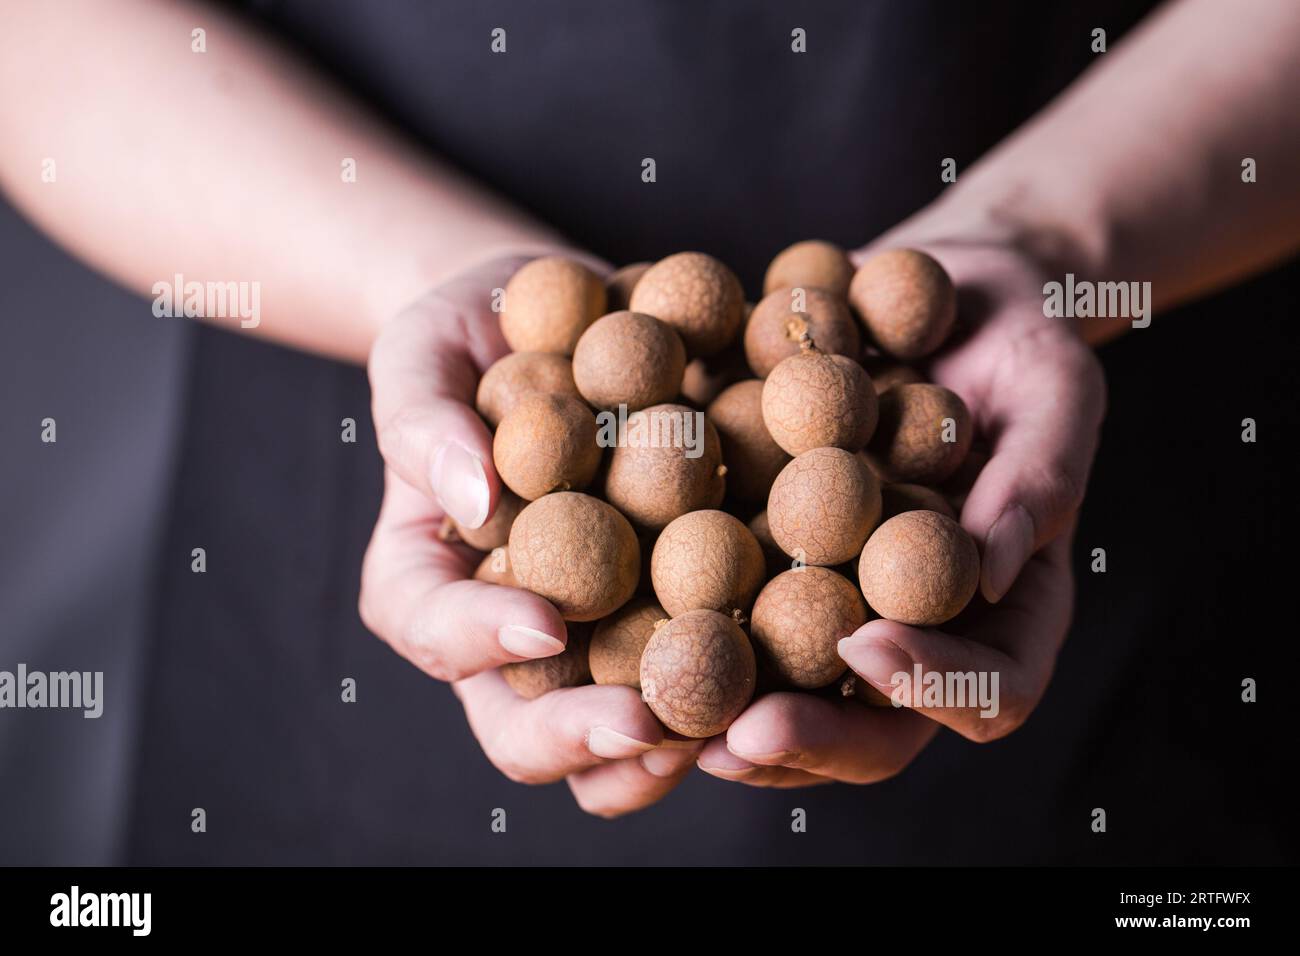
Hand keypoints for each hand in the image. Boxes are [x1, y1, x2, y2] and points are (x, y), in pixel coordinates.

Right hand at [359, 255, 700, 815]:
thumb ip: (426, 422)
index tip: (544, 622)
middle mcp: (510, 637)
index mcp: (429, 586)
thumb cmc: (461, 339)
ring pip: (619, 734)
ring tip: (737, 719)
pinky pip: (704, 663)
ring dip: (673, 741)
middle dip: (586, 739)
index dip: (481, 642)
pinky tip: (801, 659)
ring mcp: (595, 636)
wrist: (551, 323)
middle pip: (525, 730)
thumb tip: (476, 497)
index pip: (435, 634)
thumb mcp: (420, 355)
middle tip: (649, 724)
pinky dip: (748, 677)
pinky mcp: (670, 609)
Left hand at [699, 239, 1104, 784]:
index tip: (867, 646)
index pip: (991, 690)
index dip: (932, 688)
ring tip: (659, 707)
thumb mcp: (1055, 387)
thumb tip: (996, 566)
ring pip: (794, 695)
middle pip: (877, 728)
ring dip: (729, 712)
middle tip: (737, 734)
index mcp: (1006, 614)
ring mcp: (841, 608)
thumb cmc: (1020, 344)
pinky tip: (619, 621)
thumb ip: (1040, 473)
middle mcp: (916, 633)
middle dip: (809, 736)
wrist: (942, 299)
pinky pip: (732, 617)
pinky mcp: (773, 568)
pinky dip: (681, 629)